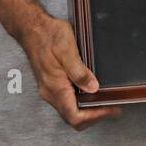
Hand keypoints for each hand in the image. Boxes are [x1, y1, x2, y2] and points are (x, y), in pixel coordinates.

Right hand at [18, 15, 122, 129]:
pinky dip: (82, 101)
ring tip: (106, 100)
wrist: (32, 28)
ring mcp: (50, 89)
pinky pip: (67, 100)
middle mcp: (51, 93)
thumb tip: (93, 88)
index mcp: (55, 87)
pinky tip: (92, 91)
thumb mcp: (67, 50)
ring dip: (89, 109)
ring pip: (70, 110)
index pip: (75, 116)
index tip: (112, 109)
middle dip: (95, 115)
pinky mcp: (52, 84)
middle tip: (113, 107)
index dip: (95, 116)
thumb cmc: (48, 36)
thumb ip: (79, 71)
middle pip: (73, 117)